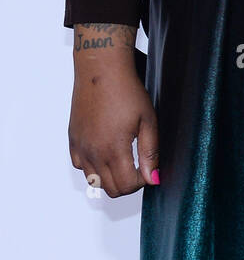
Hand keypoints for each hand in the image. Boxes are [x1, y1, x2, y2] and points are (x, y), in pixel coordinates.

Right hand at [69, 25, 158, 197]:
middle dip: (128, 184)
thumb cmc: (126, 91)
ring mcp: (80, 147)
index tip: (149, 169)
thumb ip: (150, 153)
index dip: (142, 181)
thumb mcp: (148, 120)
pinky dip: (93, 167)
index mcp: (114, 149)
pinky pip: (80, 166)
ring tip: (124, 159)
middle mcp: (93, 152)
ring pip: (94, 181)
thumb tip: (153, 178)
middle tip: (139, 167)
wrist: (101, 70)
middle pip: (110, 189)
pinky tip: (105, 152)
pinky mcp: (73, 140)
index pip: (127, 186)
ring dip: (110, 177)